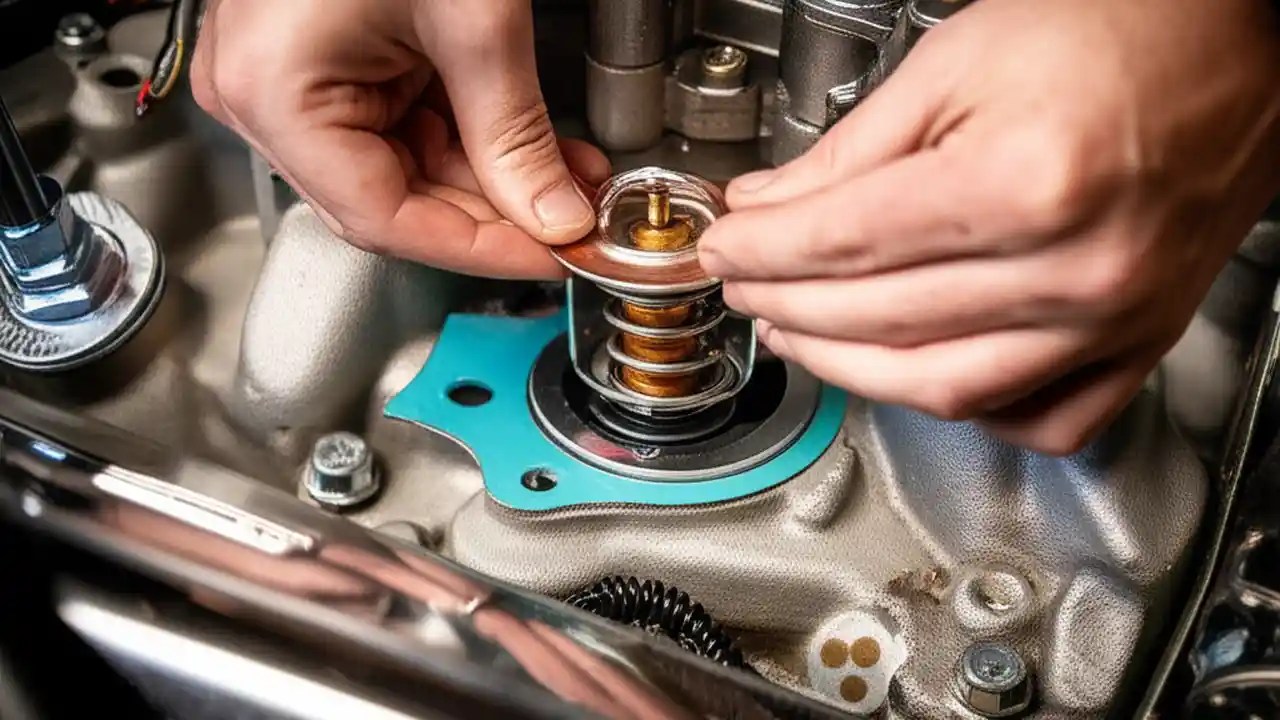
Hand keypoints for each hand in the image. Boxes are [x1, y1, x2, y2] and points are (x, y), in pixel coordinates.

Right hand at [191, 0, 608, 278]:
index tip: (548, 253)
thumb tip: (553, 214)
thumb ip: (514, 132)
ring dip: (493, 177)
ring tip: (568, 176)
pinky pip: (402, 125)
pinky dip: (471, 138)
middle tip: (571, 217)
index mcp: (276, 92)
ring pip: (406, 169)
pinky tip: (530, 146)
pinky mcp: (326, 61)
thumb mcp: (473, 22)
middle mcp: (267, 96)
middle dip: (497, 211)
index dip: (478, 247)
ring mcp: (292, 80)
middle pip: (395, 199)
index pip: (383, 220)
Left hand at [699, 0, 1279, 454]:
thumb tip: (768, 209)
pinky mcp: (1140, 343)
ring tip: (797, 336)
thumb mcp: (957, 63)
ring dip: (849, 369)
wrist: (1234, 48)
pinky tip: (915, 377)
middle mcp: (1079, 267)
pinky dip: (964, 411)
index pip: (848, 243)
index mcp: (1027, 181)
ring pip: (945, 389)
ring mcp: (1116, 319)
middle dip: (787, 306)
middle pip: (882, 320)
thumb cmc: (1119, 30)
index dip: (763, 252)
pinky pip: (1039, 418)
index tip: (723, 249)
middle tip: (746, 286)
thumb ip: (850, 151)